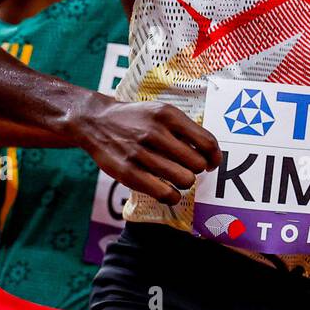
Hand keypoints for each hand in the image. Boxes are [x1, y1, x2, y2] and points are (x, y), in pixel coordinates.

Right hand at [74, 98, 221, 204]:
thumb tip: (210, 154)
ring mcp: (140, 153)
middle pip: (197, 163)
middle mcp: (155, 132)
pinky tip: (169, 192)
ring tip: (177, 178)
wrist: (96, 121)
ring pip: (184, 179)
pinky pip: (164, 193)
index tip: (211, 163)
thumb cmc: (135, 119)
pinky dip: (172, 197)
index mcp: (168, 115)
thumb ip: (184, 129)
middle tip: (187, 168)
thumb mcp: (160, 112)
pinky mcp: (128, 172)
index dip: (214, 157)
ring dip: (185, 182)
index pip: (206, 142)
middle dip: (196, 169)